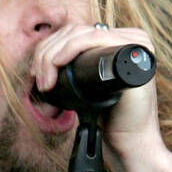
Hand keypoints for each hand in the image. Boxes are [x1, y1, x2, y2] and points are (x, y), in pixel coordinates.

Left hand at [31, 21, 168, 170]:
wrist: (130, 140)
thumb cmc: (109, 117)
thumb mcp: (90, 87)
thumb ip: (78, 68)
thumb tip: (46, 57)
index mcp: (119, 41)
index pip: (76, 32)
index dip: (50, 48)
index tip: (37, 73)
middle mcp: (129, 37)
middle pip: (75, 31)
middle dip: (47, 53)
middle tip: (39, 80)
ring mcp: (134, 42)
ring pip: (80, 33)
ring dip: (53, 55)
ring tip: (46, 82)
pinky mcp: (133, 51)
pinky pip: (94, 38)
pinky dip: (70, 48)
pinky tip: (58, 64)